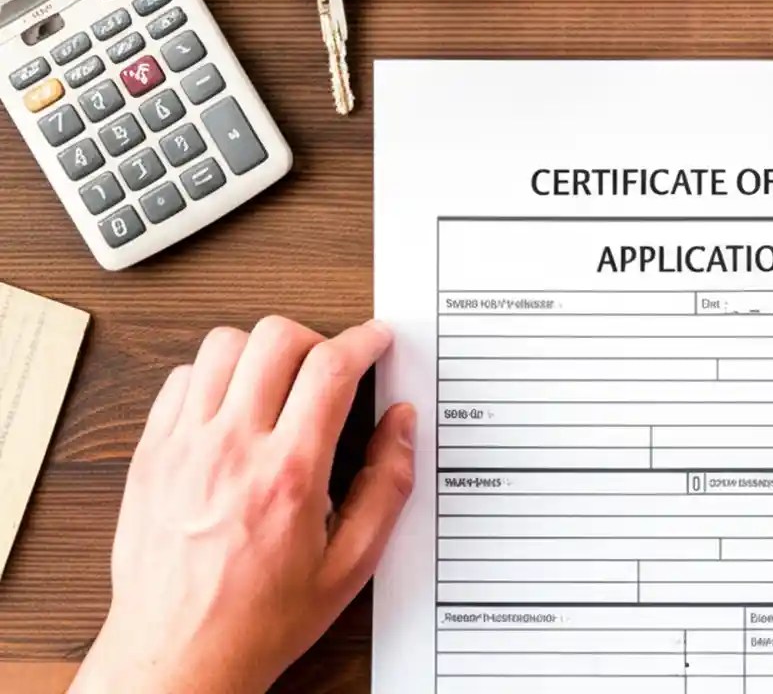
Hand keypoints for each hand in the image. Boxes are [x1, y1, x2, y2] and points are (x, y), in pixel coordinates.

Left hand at [71, 318, 415, 693]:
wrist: (180, 653)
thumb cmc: (261, 616)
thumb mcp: (351, 563)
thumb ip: (387, 486)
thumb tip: (402, 426)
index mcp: (288, 474)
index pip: (331, 368)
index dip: (364, 341)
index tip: (375, 341)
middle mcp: (232, 449)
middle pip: (275, 338)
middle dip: (316, 338)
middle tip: (330, 366)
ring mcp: (183, 446)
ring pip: (222, 345)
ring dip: (262, 351)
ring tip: (280, 382)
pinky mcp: (150, 453)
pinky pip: (180, 378)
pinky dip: (213, 376)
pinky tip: (233, 407)